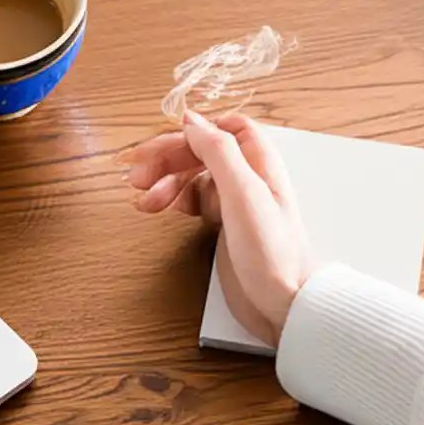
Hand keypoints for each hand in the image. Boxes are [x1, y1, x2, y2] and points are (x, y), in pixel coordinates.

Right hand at [127, 110, 316, 345]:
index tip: (163, 143)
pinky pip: (194, 203)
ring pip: (194, 178)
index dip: (194, 131)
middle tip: (138, 176)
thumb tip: (192, 122)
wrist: (285, 302)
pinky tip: (161, 210)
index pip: (224, 128)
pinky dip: (174, 201)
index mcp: (258, 163)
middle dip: (168, 159)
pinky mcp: (225, 228)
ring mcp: (235, 204)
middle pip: (201, 153)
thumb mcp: (244, 193)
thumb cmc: (273, 252)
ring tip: (144, 200)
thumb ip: (219, 152)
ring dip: (166, 183)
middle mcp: (247, 179)